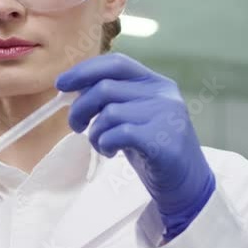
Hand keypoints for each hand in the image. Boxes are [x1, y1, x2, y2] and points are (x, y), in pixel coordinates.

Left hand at [56, 53, 215, 238]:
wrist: (186, 184)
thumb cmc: (154, 149)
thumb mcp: (136, 116)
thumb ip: (114, 100)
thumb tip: (73, 89)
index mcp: (156, 83)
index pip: (116, 63)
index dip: (84, 70)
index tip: (61, 84)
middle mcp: (163, 94)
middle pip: (106, 88)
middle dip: (80, 107)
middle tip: (75, 126)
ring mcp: (165, 115)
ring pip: (109, 113)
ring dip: (95, 132)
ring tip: (101, 145)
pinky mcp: (162, 140)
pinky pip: (118, 134)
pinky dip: (105, 143)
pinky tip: (110, 152)